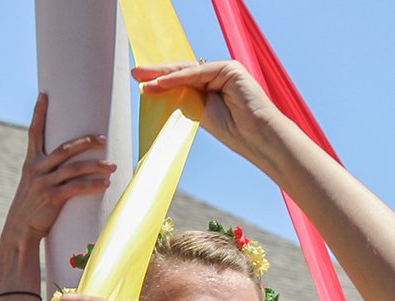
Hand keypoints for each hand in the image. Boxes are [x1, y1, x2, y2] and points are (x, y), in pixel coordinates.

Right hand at [2, 94, 114, 247]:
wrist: (19, 230)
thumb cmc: (32, 206)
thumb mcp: (34, 184)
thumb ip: (48, 171)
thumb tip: (69, 161)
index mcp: (31, 162)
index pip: (34, 132)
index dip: (39, 112)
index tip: (44, 94)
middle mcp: (36, 169)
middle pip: (64, 149)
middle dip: (86, 142)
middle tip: (103, 138)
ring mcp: (43, 183)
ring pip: (74, 169)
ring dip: (96, 166)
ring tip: (113, 165)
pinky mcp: (51, 198)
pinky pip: (76, 188)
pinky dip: (92, 186)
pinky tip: (105, 184)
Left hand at [133, 60, 285, 160]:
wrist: (258, 138)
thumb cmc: (234, 133)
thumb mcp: (199, 114)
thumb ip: (182, 100)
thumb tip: (154, 90)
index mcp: (212, 86)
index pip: (183, 80)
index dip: (161, 80)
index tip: (141, 83)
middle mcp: (219, 75)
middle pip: (183, 71)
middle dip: (158, 73)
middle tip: (136, 73)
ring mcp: (225, 70)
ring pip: (188, 70)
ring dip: (164, 74)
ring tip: (143, 78)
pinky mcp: (230, 68)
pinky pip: (198, 71)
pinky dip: (179, 77)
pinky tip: (161, 82)